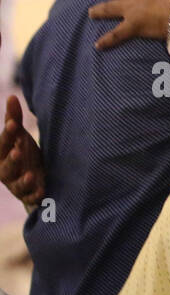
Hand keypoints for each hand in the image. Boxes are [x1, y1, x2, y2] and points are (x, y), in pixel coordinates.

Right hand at [1, 94, 44, 210]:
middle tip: (18, 151)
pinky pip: (31, 197)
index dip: (8, 133)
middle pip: (7, 165)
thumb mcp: (19, 136)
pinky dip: (35, 195)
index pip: (4, 142)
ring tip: (30, 175)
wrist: (31, 177)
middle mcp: (6, 169)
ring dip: (23, 180)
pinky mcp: (29, 195)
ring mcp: (17, 184)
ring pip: (17, 184)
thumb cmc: (21, 151)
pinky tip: (42, 192)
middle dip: (12, 159)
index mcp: (1, 153)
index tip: (13, 124)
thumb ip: (14, 118)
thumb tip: (12, 96)